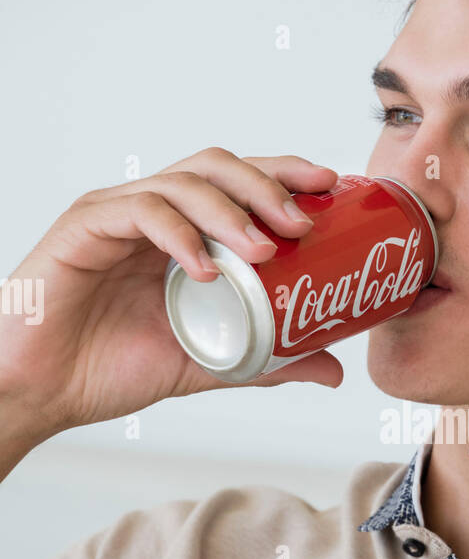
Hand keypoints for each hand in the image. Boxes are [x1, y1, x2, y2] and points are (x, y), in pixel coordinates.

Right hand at [0, 149, 344, 440]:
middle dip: (267, 184)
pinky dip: (178, 235)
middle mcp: (152, 212)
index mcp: (183, 232)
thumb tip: (334, 368)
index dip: (285, 174)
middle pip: (217, 166)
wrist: (44, 392)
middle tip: (303, 222)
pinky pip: (138, 212)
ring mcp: (116, 215)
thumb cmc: (111, 368)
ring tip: (264, 250)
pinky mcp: (83, 228)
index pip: (239, 182)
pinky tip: (205, 269)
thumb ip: (269, 360)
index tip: (331, 186)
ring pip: (182, 182)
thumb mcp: (211, 364)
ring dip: (230, 211)